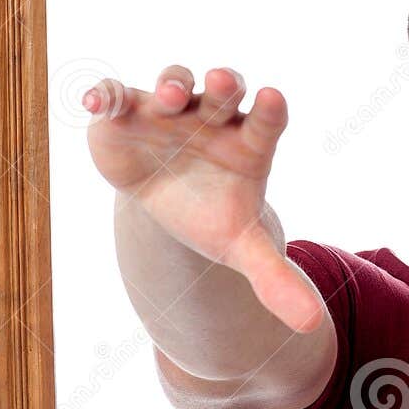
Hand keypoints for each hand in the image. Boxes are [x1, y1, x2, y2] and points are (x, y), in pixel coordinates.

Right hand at [84, 64, 324, 332]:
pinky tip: (96, 103)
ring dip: (173, 84)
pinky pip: (116, 94)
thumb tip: (313, 325)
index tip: (273, 100)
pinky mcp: (127, 113)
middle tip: (222, 84)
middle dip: (223, 86)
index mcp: (248, 145)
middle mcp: (212, 118)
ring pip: (174, 84)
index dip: (270, 111)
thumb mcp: (243, 248)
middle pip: (224, 93)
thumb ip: (276, 279)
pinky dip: (106, 93)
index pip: (266, 122)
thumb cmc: (215, 214)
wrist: (170, 200)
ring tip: (169, 96)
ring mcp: (170, 111)